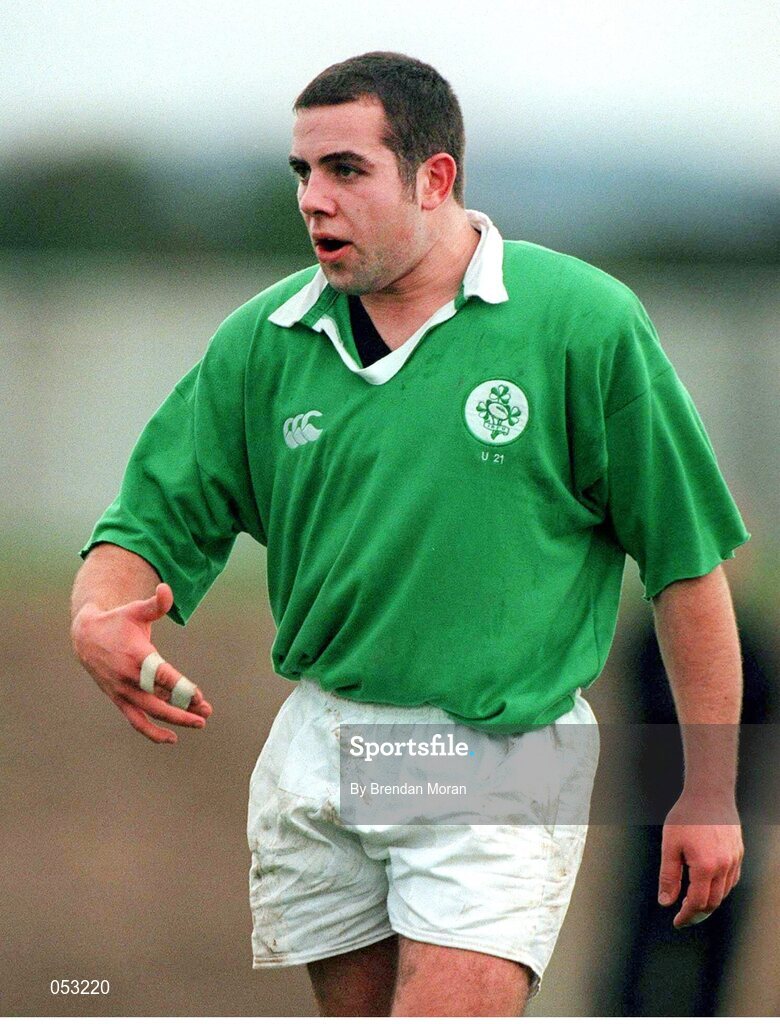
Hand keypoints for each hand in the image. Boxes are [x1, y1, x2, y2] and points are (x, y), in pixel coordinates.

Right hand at [71, 582, 212, 743]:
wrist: (85, 637)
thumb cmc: (117, 621)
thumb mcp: (135, 609)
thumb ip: (155, 604)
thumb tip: (167, 589)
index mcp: (136, 656)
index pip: (162, 676)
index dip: (180, 687)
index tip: (198, 695)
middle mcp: (129, 678)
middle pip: (158, 700)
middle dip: (184, 709)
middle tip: (207, 713)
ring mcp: (123, 692)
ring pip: (150, 713)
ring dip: (174, 721)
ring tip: (199, 723)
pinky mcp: (119, 699)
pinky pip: (136, 721)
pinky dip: (152, 732)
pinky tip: (171, 738)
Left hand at [658, 790, 742, 927]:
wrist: (709, 794)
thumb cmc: (687, 816)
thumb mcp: (670, 845)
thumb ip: (668, 876)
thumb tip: (666, 902)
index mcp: (705, 866)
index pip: (697, 903)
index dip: (686, 916)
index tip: (677, 921)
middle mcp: (724, 867)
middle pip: (713, 902)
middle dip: (697, 913)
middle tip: (683, 916)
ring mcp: (734, 861)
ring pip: (724, 893)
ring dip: (709, 902)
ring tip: (693, 903)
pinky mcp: (738, 854)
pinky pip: (732, 880)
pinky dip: (720, 889)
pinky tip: (708, 886)